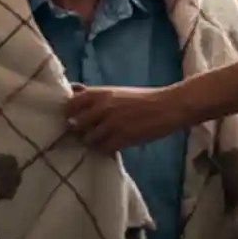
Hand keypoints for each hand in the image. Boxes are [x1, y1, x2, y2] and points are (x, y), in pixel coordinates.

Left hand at [64, 83, 190, 151]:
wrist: (168, 107)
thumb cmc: (142, 98)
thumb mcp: (116, 92)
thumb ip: (95, 94)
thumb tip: (73, 90)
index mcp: (101, 93)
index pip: (71, 103)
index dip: (69, 112)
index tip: (72, 117)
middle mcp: (102, 107)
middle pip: (75, 123)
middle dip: (78, 129)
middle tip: (86, 131)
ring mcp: (111, 124)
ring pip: (87, 139)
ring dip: (92, 141)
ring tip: (103, 139)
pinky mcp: (122, 138)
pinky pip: (103, 148)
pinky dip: (105, 148)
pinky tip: (113, 144)